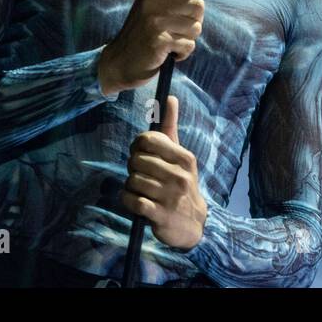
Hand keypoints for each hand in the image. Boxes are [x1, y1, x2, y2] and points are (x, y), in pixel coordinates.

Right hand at [97, 0, 207, 96]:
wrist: (118, 63)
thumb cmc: (140, 34)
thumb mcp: (147, 5)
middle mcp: (152, 2)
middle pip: (198, 5)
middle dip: (194, 21)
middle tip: (177, 30)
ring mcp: (155, 21)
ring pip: (196, 27)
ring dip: (188, 39)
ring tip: (171, 42)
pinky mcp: (160, 40)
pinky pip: (189, 44)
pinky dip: (183, 52)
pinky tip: (170, 53)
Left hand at [121, 95, 208, 249]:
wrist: (193, 223)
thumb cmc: (181, 184)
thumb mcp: (181, 156)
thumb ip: (170, 128)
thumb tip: (169, 97)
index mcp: (185, 158)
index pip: (149, 140)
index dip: (138, 145)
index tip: (142, 153)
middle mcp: (179, 175)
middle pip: (137, 160)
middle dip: (134, 167)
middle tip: (142, 174)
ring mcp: (170, 196)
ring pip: (132, 180)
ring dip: (131, 186)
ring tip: (142, 190)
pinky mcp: (159, 215)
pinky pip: (132, 200)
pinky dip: (128, 200)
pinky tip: (137, 202)